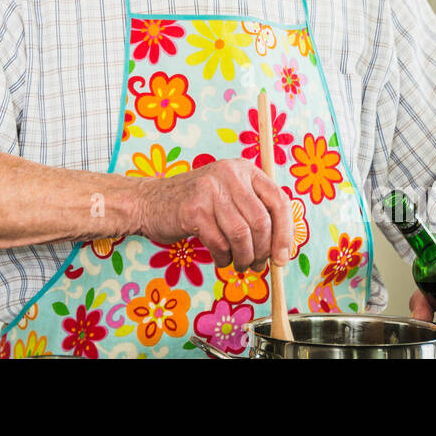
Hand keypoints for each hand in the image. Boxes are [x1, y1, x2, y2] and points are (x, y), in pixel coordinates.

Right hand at [134, 157, 293, 272]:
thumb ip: (255, 212)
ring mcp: (210, 190)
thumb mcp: (229, 196)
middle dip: (262, 252)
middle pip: (261, 222)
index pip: (279, 201)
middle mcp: (229, 174)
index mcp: (244, 169)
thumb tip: (283, 248)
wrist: (149, 201)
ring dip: (244, 258)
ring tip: (239, 265)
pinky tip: (220, 259)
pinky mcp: (193, 209)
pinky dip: (223, 258)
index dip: (286, 233)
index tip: (283, 257)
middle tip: (257, 265)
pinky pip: (220, 243)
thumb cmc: (196, 204)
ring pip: (242, 235)